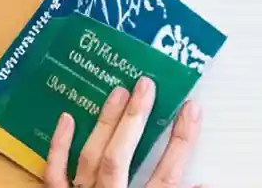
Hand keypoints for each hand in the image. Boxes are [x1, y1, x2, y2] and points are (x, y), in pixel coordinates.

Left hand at [44, 76, 206, 187]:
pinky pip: (54, 174)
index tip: (193, 108)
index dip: (181, 142)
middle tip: (146, 84)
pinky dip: (59, 147)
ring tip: (117, 92)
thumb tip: (207, 182)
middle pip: (120, 158)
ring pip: (91, 159)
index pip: (166, 176)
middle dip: (134, 119)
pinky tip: (67, 118)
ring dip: (105, 123)